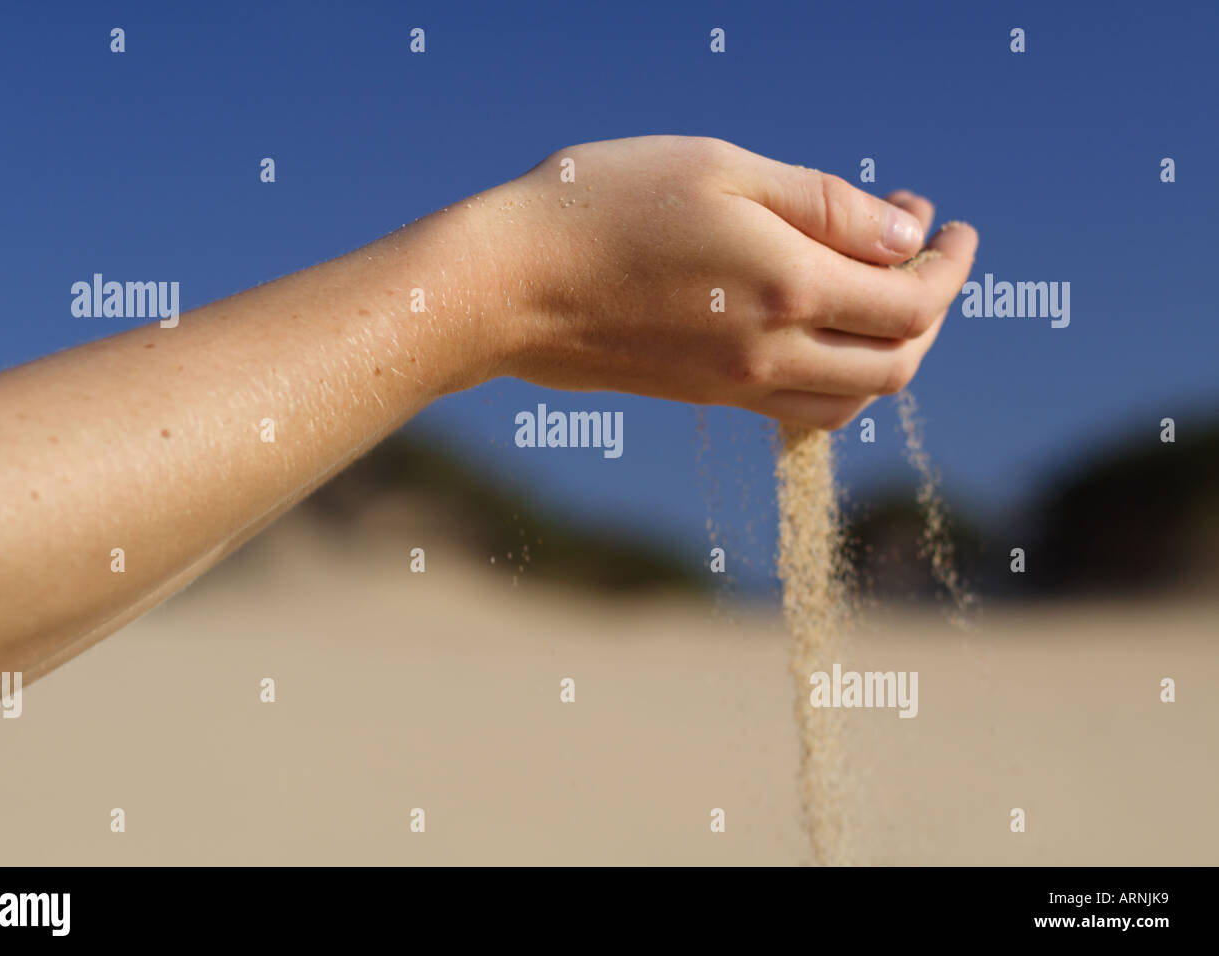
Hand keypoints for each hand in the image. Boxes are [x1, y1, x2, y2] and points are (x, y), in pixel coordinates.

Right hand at [491, 135, 976, 428]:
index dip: (951, 267)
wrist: (506, 286)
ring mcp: (736, 383)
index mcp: (789, 287)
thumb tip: (907, 232)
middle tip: (925, 256)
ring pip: (851, 399)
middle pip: (896, 363)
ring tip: (880, 295)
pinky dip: (837, 380)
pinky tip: (819, 332)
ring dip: (889, 354)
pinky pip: (799, 408)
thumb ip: (825, 205)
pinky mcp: (704, 394)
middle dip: (932, 312)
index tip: (952, 226)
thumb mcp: (721, 170)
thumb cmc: (602, 206)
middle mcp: (772, 352)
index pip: (912, 302)